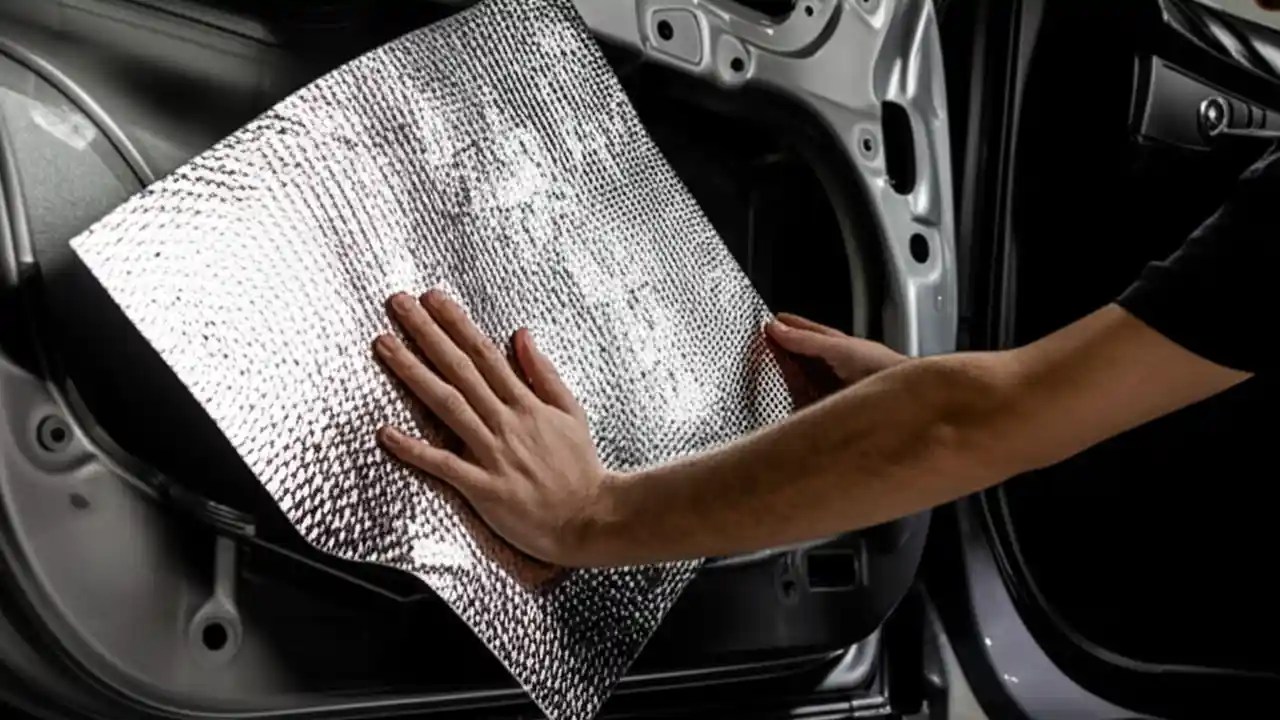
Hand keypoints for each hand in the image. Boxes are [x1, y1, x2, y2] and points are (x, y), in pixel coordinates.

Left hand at [373, 290, 610, 567]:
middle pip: (459, 369)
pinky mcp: (484, 488)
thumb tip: (521, 335)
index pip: (484, 353)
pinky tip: (386, 432)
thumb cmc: (581, 469)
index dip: (456, 323)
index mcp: (527, 404)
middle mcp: (507, 422)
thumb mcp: (571, 411)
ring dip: (413, 373)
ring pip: (447, 405)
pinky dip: (414, 448)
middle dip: (427, 333)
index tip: (432, 298)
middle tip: (398, 304)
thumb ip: (543, 373)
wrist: (592, 518)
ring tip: (385, 346)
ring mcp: (494, 454)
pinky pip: (443, 464)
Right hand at [765, 313, 908, 388]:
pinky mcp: (831, 410)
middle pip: (803, 356)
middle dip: (783, 351)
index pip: (808, 333)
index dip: (789, 327)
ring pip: (803, 378)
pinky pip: (806, 401)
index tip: (768, 323)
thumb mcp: (840, 349)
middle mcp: (837, 367)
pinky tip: (785, 401)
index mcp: (840, 346)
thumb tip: (779, 329)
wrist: (906, 401)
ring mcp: (834, 389)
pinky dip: (793, 399)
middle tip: (759, 346)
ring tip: (767, 370)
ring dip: (787, 375)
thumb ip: (808, 341)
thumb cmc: (884, 370)